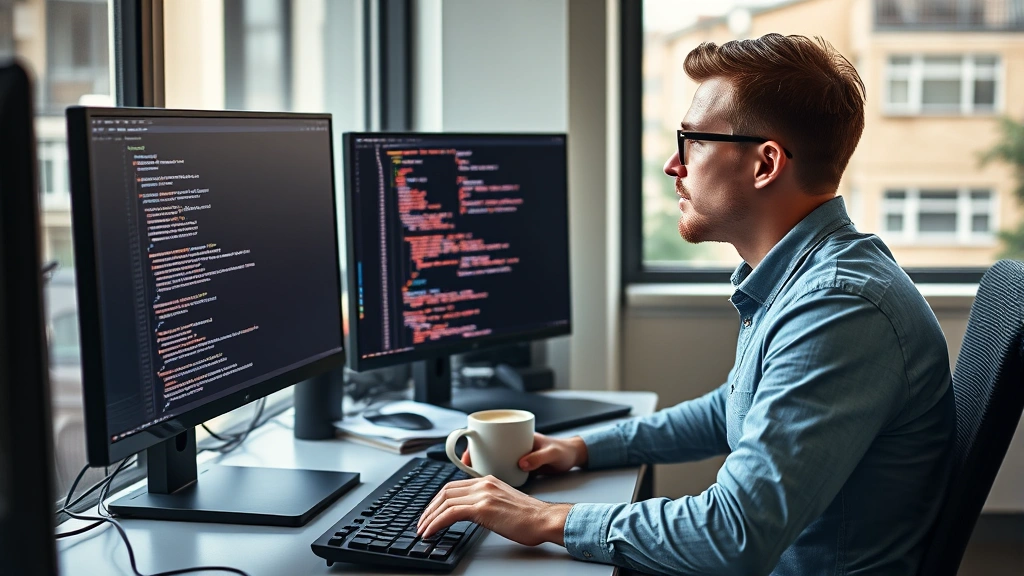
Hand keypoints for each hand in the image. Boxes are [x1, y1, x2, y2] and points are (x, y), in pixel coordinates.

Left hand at [416, 475, 572, 545]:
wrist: (544, 519)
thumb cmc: (530, 517)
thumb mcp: (503, 502)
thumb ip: (487, 502)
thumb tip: (472, 513)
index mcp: (488, 481)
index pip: (454, 487)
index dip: (438, 500)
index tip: (431, 513)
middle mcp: (483, 484)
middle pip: (445, 492)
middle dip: (429, 508)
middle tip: (422, 523)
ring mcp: (482, 495)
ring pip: (445, 502)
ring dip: (429, 517)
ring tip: (423, 530)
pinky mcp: (482, 508)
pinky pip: (451, 514)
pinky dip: (436, 523)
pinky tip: (431, 532)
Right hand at [460, 433, 587, 475]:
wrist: (573, 458)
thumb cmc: (564, 451)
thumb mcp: (552, 454)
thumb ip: (538, 458)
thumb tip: (522, 463)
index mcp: (517, 435)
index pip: (489, 435)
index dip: (475, 444)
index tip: (468, 454)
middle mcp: (513, 444)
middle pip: (486, 448)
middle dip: (472, 456)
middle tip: (465, 467)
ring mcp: (514, 455)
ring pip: (491, 460)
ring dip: (479, 468)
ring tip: (470, 479)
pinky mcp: (517, 466)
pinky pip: (500, 469)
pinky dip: (491, 475)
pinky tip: (485, 486)